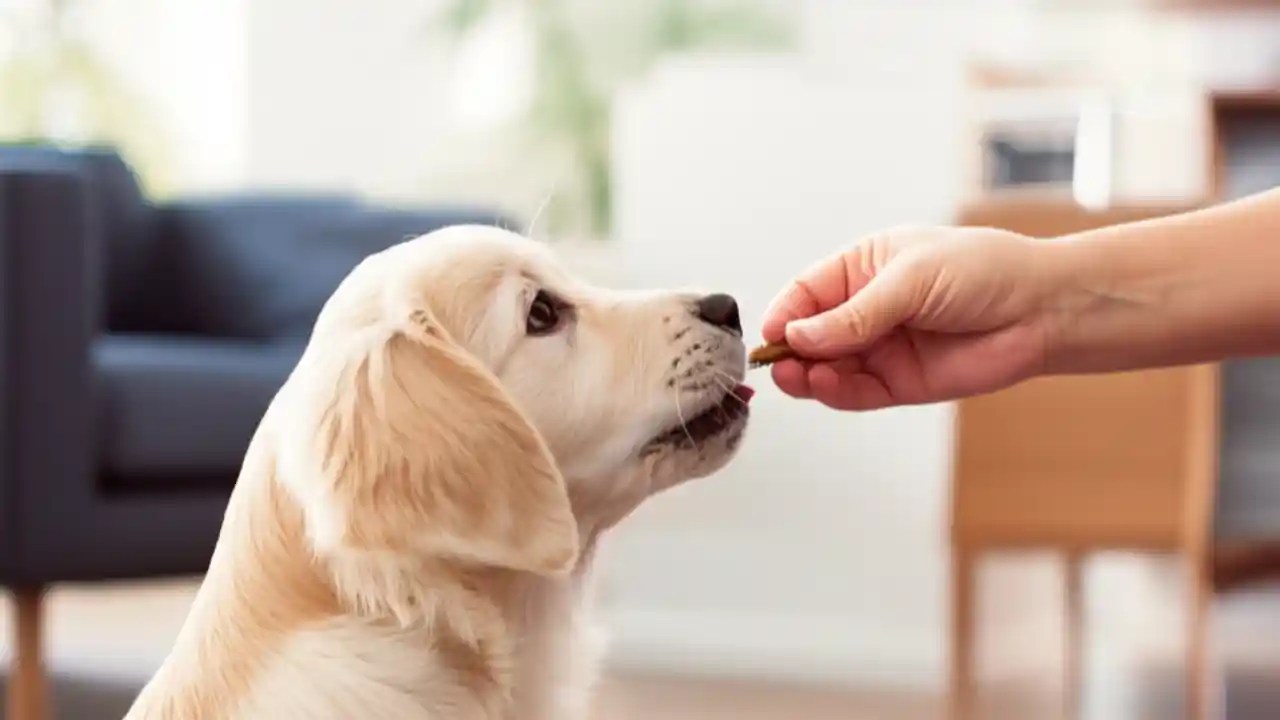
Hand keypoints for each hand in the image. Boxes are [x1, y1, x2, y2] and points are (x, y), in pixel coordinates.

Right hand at [760, 226, 1060, 409]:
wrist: (1042, 310)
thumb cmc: (985, 272)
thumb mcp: (910, 279)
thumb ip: (855, 313)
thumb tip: (800, 337)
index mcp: (863, 268)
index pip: (807, 293)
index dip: (785, 313)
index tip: (770, 333)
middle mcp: (867, 309)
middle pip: (810, 334)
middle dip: (790, 349)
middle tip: (777, 362)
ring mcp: (882, 348)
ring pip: (827, 367)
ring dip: (807, 374)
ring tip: (796, 375)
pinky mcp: (900, 383)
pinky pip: (855, 392)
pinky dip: (834, 392)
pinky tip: (823, 385)